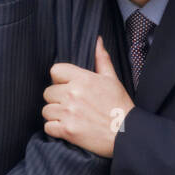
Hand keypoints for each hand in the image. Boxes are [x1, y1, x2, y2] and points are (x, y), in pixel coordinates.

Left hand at [42, 37, 132, 157]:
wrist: (127, 134)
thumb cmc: (120, 106)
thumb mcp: (112, 80)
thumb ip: (101, 59)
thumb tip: (97, 40)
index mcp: (83, 80)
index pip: (55, 71)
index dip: (59, 80)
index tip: (67, 87)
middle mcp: (73, 94)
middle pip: (48, 92)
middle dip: (57, 99)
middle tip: (72, 105)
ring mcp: (68, 113)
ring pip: (46, 110)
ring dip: (55, 115)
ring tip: (71, 117)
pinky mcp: (66, 130)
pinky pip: (48, 127)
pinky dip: (55, 129)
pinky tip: (69, 128)